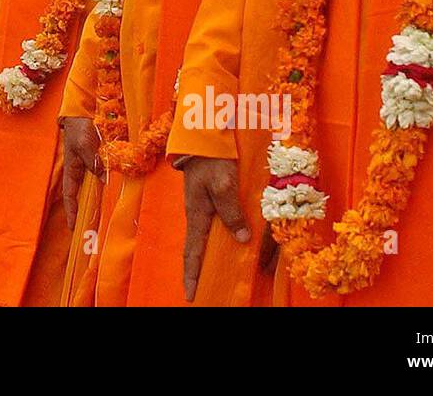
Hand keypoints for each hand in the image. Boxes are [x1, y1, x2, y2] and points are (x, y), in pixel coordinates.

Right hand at [60, 117, 101, 230]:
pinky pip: (101, 178)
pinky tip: (112, 195)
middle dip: (83, 213)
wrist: (82, 113)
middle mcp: (80, 172)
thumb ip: (92, 162)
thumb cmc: (79, 128)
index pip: (70, 196)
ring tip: (100, 220)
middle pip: (81, 197)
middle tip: (88, 232)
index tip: (73, 228)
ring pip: (92, 189)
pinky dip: (105, 188)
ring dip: (96, 203)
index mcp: (71, 170)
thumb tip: (103, 179)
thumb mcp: (84, 144)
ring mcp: (89, 167)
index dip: (71, 211)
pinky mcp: (97, 161)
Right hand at [181, 156, 249, 302]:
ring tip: (236, 268)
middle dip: (203, 270)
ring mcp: (205, 208)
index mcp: (196, 215)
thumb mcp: (223, 185)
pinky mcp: (213, 199)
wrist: (205, 136)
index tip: (190, 296)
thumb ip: (231, 211)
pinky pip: (222, 223)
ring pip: (214, 237)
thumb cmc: (212, 160)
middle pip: (201, 249)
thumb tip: (242, 238)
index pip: (191, 252)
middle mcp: (198, 215)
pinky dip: (230, 234)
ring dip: (221, 253)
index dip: (191, 275)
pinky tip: (242, 239)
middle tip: (207, 290)